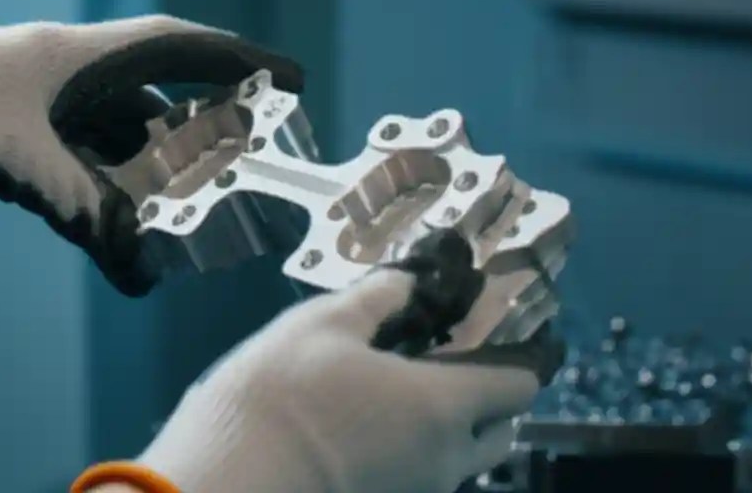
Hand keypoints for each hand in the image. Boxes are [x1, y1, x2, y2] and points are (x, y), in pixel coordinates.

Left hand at [0, 15, 301, 295]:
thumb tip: (141, 273)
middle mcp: (63, 79)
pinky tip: (123, 255)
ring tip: (185, 234)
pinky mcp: (14, 148)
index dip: (238, 61)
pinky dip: (101, 213)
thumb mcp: (18, 169)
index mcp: (72, 58)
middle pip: (154, 108)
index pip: (175, 48)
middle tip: (244, 177)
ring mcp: (38, 114)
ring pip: (116, 150)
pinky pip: (78, 177)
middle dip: (200, 144)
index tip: (289, 78)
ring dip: (147, 191)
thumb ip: (87, 216)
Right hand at [136, 270, 552, 492]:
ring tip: (405, 382)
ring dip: (452, 422)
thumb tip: (413, 279)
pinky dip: (417, 444)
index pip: (521, 384)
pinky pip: (424, 472)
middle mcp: (446, 459)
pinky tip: (373, 415)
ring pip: (462, 457)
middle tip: (450, 355)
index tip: (502, 327)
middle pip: (502, 428)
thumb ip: (379, 298)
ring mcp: (417, 490)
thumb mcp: (324, 323)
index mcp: (444, 406)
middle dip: (491, 393)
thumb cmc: (281, 393)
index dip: (521, 352)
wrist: (230, 479)